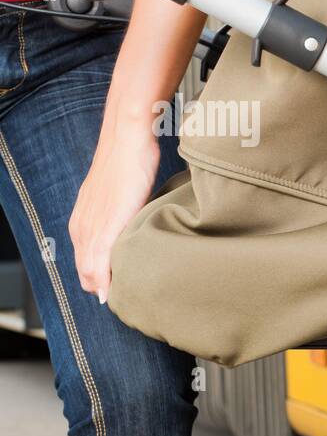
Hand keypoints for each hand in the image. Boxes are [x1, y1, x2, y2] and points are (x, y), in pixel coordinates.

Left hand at [69, 125, 160, 301]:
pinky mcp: (107, 223)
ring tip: (121, 299)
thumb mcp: (119, 192)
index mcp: (83, 220)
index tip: (117, 290)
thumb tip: (135, 227)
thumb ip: (122, 212)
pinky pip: (100, 261)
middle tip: (121, 299)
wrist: (128, 136)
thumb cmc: (129, 159)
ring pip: (89, 269)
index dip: (99, 279)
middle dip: (100, 287)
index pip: (85, 261)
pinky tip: (113, 290)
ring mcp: (92, 224)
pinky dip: (105, 279)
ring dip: (103, 287)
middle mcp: (82, 225)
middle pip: (84, 270)